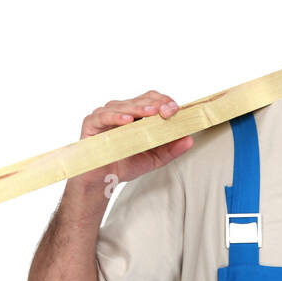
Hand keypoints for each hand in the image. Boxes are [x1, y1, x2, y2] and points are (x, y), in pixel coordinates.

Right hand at [74, 90, 192, 196]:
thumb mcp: (154, 159)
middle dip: (156, 104)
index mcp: (136, 115)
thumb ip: (171, 149)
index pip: (152, 100)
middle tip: (167, 111)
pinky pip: (104, 116)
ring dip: (139, 108)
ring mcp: (106, 114)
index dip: (164, 101)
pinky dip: (116, 117)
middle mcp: (121, 110)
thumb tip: (189, 139)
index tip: (175, 110)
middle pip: (141, 100)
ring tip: (152, 113)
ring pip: (124, 105)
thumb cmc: (125, 164)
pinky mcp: (92, 123)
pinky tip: (128, 120)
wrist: (102, 181)